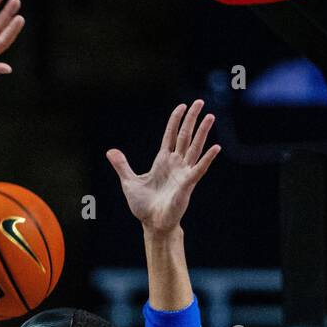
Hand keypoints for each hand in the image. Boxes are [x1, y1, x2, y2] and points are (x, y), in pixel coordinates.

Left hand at [107, 100, 219, 231]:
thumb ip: (122, 165)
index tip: (182, 106)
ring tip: (210, 117)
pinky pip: (199, 169)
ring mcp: (183, 173)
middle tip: (200, 102)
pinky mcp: (187, 185)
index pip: (170, 135)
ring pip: (194, 148)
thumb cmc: (143, 206)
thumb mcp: (129, 182)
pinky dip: (207, 158)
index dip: (175, 121)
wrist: (152, 224)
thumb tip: (110, 151)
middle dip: (192, 119)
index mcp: (162, 161)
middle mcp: (175, 164)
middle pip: (185, 136)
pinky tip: (216, 147)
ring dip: (202, 132)